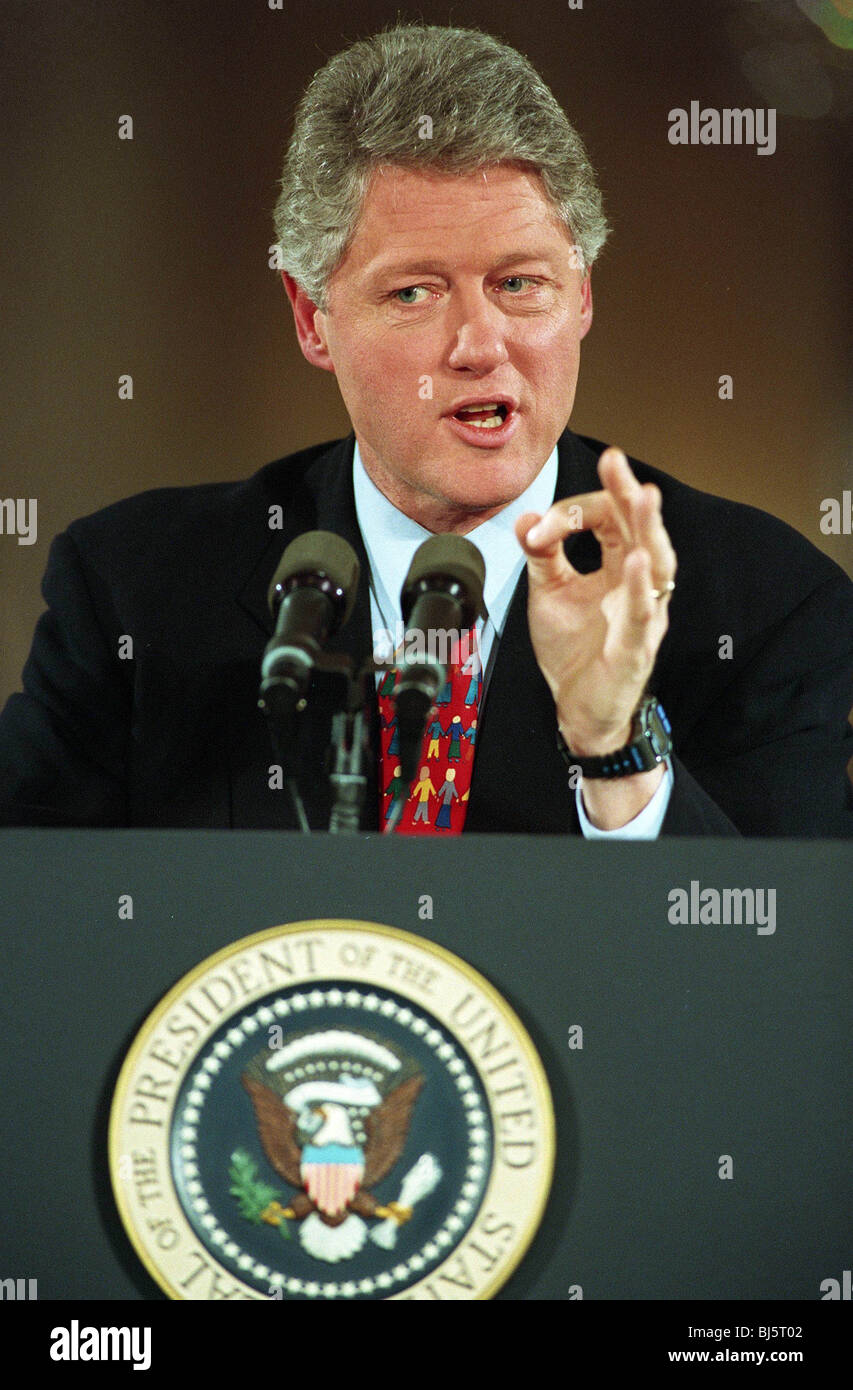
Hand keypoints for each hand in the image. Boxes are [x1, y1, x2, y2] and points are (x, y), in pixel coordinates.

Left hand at [515, 447, 676, 756]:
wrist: (578, 709)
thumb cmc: (574, 649)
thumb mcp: (549, 592)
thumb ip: (541, 555)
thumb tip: (525, 517)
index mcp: (617, 565)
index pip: (606, 521)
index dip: (572, 514)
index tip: (538, 530)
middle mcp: (637, 585)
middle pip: (640, 530)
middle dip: (628, 494)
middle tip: (615, 461)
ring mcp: (642, 615)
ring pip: (655, 565)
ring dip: (647, 529)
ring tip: (643, 496)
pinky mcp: (635, 648)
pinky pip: (642, 615)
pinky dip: (638, 589)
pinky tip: (633, 562)